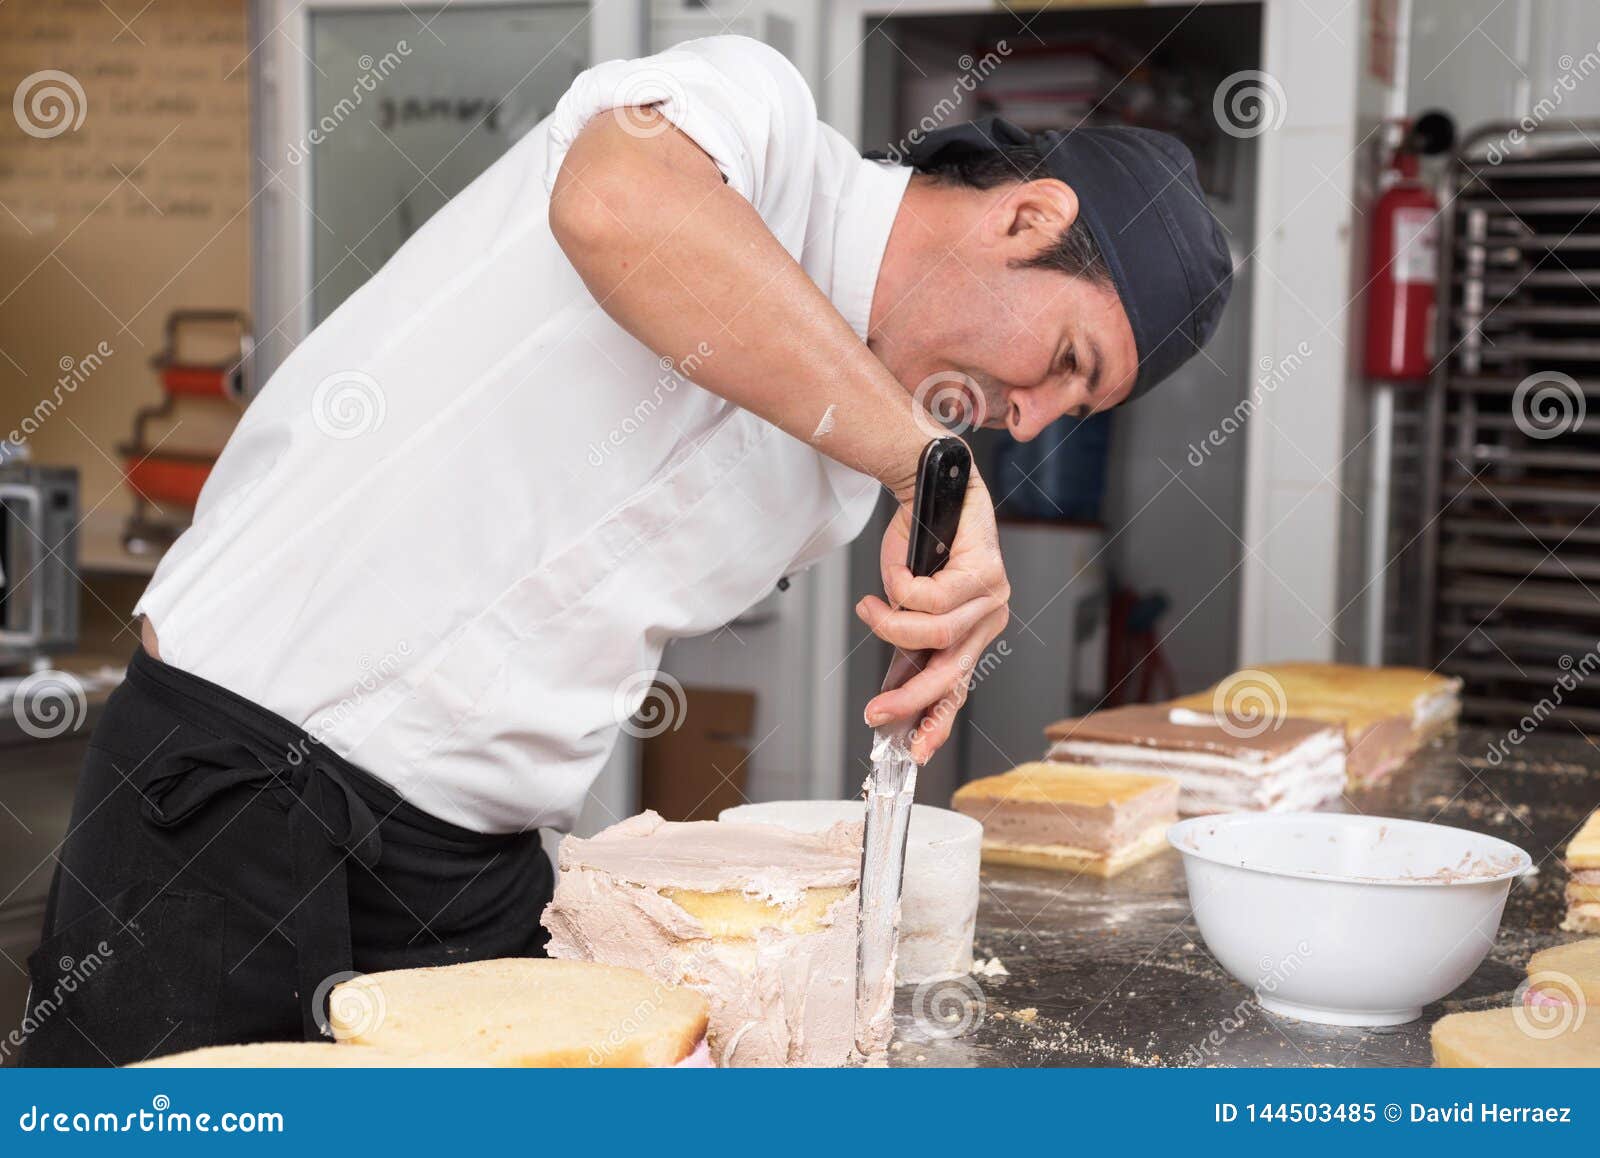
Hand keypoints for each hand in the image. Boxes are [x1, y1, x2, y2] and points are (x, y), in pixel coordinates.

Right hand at [856, 467, 1010, 762]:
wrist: (928, 484)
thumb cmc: (919, 542)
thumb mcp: (908, 603)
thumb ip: (909, 640)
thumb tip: (895, 682)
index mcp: (974, 633)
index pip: (959, 686)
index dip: (936, 720)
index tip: (915, 750)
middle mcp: (990, 619)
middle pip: (949, 670)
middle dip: (909, 696)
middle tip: (876, 711)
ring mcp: (994, 597)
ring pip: (936, 633)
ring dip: (891, 624)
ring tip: (871, 608)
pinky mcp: (988, 572)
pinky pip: (932, 598)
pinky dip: (900, 590)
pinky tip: (893, 578)